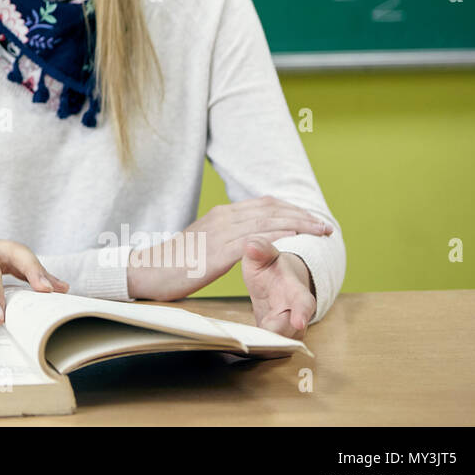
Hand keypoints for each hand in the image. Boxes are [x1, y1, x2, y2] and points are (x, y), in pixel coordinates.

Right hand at [126, 195, 331, 300]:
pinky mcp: (218, 252)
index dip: (292, 209)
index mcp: (221, 215)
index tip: (311, 218)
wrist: (149, 270)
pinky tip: (294, 238)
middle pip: (271, 209)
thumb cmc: (176, 261)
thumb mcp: (204, 241)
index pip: (264, 204)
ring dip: (297, 224)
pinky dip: (277, 236)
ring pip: (267, 221)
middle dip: (302, 216)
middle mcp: (223, 218)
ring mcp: (221, 233)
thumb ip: (226, 235)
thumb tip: (247, 239)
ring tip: (320, 231)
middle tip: (325, 225)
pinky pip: (254, 240)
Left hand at [242, 236, 315, 339]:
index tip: (298, 321)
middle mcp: (295, 314)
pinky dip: (255, 350)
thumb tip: (251, 244)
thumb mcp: (264, 254)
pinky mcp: (275, 339)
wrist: (276, 283)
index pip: (304, 303)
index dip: (302, 312)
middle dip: (275, 336)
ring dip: (263, 347)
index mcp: (295, 291)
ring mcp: (287, 329)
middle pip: (290, 331)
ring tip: (245, 344)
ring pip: (278, 345)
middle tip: (256, 340)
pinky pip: (267, 349)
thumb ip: (259, 249)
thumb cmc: (270, 267)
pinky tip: (238, 347)